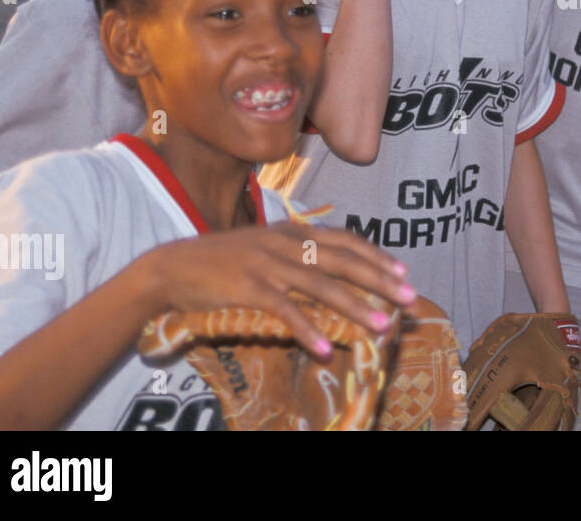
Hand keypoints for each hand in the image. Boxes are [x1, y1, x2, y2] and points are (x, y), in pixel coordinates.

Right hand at [137, 222, 414, 360]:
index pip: (345, 240)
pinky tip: (327, 348)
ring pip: (321, 286)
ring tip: (381, 325)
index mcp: (292, 231)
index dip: (376, 256)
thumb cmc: (222, 261)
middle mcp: (285, 242)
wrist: (171, 267)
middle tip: (409, 298)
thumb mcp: (264, 246)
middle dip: (380, 280)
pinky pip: (285, 311)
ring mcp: (267, 264)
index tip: (403, 272)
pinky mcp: (248, 288)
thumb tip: (333, 273)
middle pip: (343, 261)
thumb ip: (296, 254)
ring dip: (355, 306)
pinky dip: (308, 330)